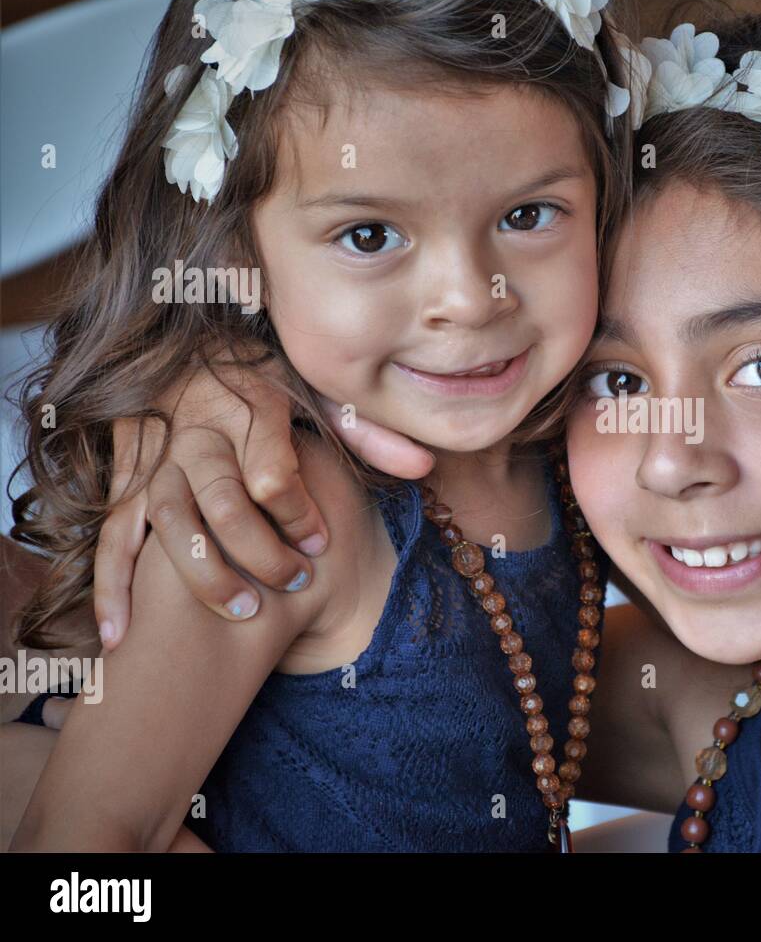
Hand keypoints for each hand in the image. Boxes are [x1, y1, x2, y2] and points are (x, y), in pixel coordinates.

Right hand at [93, 360, 433, 648]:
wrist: (186, 347)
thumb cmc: (268, 380)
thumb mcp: (319, 393)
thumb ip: (366, 432)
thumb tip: (421, 465)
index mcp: (250, 406)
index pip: (270, 468)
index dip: (295, 511)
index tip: (318, 543)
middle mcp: (197, 430)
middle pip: (220, 498)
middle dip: (255, 548)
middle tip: (289, 583)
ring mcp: (156, 455)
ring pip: (166, 519)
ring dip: (198, 573)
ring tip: (237, 614)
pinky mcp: (125, 477)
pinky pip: (114, 533)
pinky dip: (114, 585)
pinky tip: (118, 635)